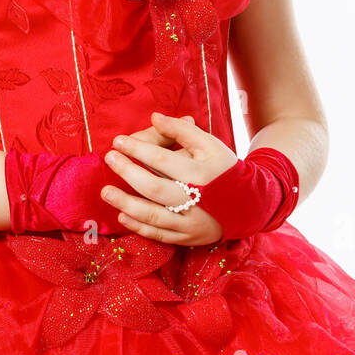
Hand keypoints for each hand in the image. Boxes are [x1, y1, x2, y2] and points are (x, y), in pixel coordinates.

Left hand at [100, 112, 238, 245]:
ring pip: (154, 215)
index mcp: (201, 172)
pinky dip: (139, 227)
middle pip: (154, 188)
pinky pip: (160, 235)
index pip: (163, 159)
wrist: (249, 204)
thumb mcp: (209, 144)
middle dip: (128, 173)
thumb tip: (153, 117)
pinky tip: (121, 216)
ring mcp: (191, 222)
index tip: (118, 141)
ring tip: (105, 192)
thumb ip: (181, 130)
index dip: (138, 149)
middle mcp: (196, 199)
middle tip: (109, 159)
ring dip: (127, 204)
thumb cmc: (224, 169)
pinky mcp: (188, 238)